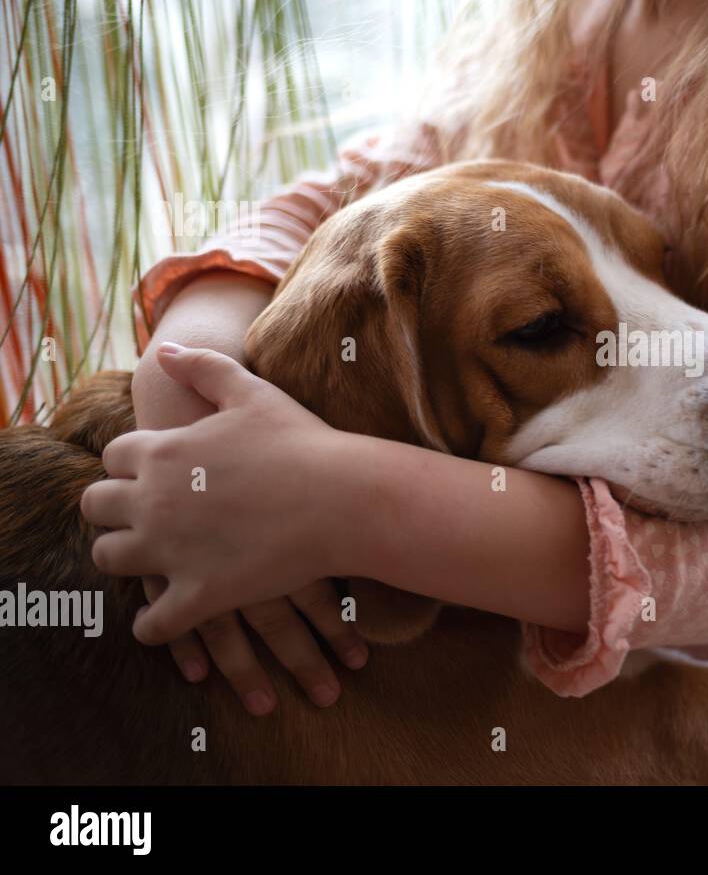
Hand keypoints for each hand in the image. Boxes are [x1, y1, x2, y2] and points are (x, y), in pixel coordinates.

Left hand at [86, 343, 366, 710]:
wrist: (344, 498)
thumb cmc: (303, 442)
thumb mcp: (252, 392)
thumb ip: (203, 366)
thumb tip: (162, 350)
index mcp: (161, 451)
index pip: (113, 457)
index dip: (130, 464)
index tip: (148, 472)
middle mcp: (153, 502)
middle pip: (96, 506)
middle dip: (112, 510)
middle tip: (136, 516)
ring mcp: (171, 551)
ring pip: (110, 560)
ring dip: (122, 559)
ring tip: (144, 561)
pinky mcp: (198, 594)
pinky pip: (152, 623)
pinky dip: (151, 625)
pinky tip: (162, 620)